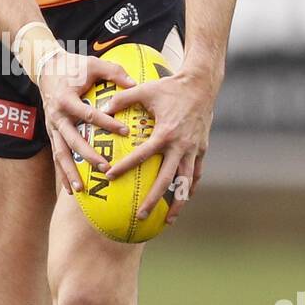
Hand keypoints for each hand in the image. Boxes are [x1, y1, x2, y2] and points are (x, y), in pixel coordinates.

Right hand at [37, 51, 135, 197]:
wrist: (46, 67)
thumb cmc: (74, 66)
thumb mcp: (94, 64)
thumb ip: (114, 72)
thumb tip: (135, 84)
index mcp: (67, 99)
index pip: (89, 115)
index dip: (107, 123)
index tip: (125, 132)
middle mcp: (57, 116)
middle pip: (73, 140)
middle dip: (88, 156)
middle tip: (105, 167)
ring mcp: (52, 126)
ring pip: (60, 153)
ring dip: (70, 172)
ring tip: (80, 189)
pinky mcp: (52, 133)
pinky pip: (57, 155)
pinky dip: (62, 172)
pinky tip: (71, 189)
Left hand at [102, 71, 214, 223]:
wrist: (202, 84)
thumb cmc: (171, 86)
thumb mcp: (145, 89)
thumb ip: (123, 99)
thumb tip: (102, 108)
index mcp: (165, 133)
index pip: (142, 155)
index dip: (124, 166)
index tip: (109, 176)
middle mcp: (181, 146)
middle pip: (166, 180)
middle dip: (153, 199)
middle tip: (140, 215)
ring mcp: (193, 149)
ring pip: (186, 183)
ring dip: (177, 202)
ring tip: (168, 220)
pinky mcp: (202, 149)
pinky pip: (196, 173)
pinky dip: (190, 188)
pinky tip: (183, 199)